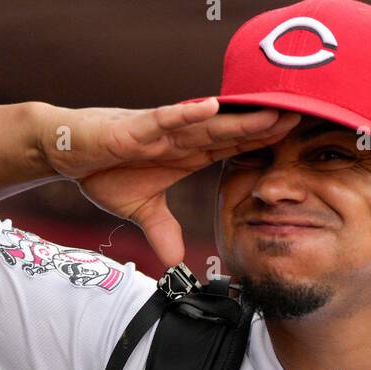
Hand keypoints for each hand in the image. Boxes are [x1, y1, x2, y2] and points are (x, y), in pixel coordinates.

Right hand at [34, 98, 300, 265]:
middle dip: (267, 126)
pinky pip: (166, 119)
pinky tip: (213, 107)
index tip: (298, 141)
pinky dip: (188, 114)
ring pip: (208, 122)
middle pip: (232, 131)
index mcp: (187, 153)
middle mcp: (181, 137)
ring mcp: (161, 130)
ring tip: (274, 111)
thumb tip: (176, 262)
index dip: (265, 144)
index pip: (234, 147)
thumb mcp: (139, 210)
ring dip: (240, 117)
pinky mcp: (135, 128)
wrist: (64, 150)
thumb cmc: (102, 169)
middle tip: (306, 116)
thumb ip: (162, 231)